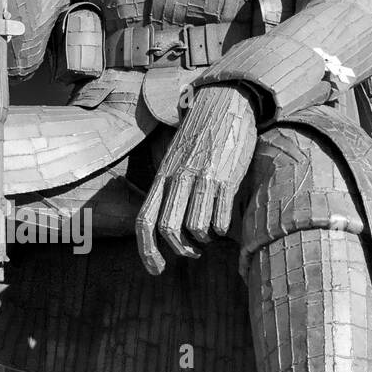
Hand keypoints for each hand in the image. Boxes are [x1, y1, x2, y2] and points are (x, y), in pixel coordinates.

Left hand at [136, 83, 258, 274]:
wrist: (224, 102)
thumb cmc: (200, 134)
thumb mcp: (174, 158)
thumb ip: (168, 185)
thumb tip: (165, 221)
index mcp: (162, 175)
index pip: (144, 220)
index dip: (146, 250)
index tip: (156, 269)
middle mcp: (178, 178)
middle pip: (167, 228)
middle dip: (179, 249)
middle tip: (191, 253)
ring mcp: (203, 177)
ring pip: (195, 227)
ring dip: (203, 240)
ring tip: (208, 236)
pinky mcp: (226, 177)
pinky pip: (220, 217)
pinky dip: (221, 229)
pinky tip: (223, 225)